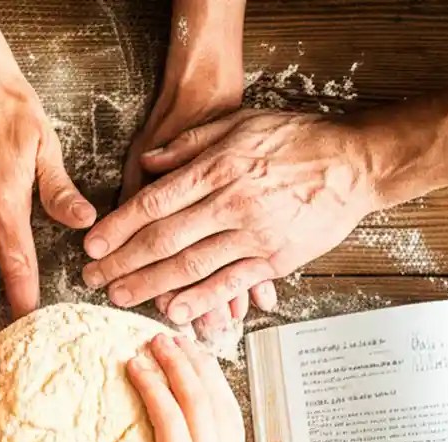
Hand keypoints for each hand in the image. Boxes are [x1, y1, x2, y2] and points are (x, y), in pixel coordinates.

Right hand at [93, 333, 272, 441]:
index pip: (169, 421)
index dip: (151, 387)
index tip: (132, 360)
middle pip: (196, 401)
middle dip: (176, 365)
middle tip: (155, 336)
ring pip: (218, 402)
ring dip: (200, 369)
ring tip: (183, 342)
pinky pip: (231, 416)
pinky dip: (220, 389)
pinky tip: (210, 375)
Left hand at [118, 23, 277, 331]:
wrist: (355, 163)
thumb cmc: (300, 138)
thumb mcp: (240, 123)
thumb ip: (191, 143)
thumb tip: (150, 162)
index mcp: (218, 169)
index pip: (154, 203)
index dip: (118, 227)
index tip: (92, 246)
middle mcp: (231, 204)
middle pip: (163, 239)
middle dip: (123, 262)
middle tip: (92, 280)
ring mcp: (254, 235)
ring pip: (190, 266)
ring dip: (150, 286)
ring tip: (119, 298)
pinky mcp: (276, 259)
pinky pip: (231, 284)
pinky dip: (201, 300)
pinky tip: (174, 312)